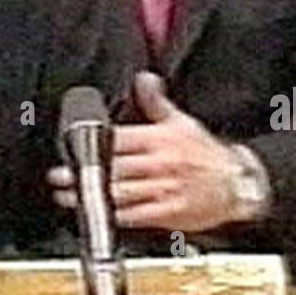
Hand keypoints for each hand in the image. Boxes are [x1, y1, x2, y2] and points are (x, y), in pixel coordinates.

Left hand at [48, 72, 258, 232]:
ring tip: (66, 196)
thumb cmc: (206, 153)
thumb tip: (142, 79)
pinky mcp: (167, 214)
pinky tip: (95, 215)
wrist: (237, 183)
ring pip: (120, 193)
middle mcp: (159, 165)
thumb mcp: (181, 121)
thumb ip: (155, 101)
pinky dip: (113, 215)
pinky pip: (135, 216)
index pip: (120, 140)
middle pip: (114, 168)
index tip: (70, 146)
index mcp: (160, 140)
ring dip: (91, 196)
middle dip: (83, 173)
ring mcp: (162, 191)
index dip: (93, 144)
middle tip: (58, 175)